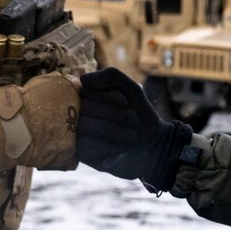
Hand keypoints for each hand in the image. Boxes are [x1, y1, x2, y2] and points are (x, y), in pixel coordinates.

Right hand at [78, 68, 191, 191]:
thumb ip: (110, 76)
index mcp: (86, 95)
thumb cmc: (139, 113)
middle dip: (115, 114)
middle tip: (133, 120)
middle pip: (86, 107)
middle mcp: (77, 113)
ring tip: (132, 136)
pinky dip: (109, 146)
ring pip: (85, 126)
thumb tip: (82, 80)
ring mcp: (77, 133)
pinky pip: (86, 146)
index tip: (126, 102)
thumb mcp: (130, 88)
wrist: (153, 144)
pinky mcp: (81, 154)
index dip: (108, 96)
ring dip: (115, 131)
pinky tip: (120, 149)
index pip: (84, 89)